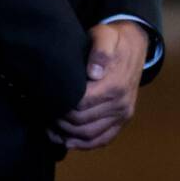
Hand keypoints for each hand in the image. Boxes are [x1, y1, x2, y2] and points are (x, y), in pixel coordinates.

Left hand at [47, 20, 147, 150]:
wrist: (135, 46)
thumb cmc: (114, 40)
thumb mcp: (105, 35)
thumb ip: (100, 50)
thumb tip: (93, 72)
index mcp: (114, 86)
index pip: (81, 105)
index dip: (61, 107)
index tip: (46, 102)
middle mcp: (120, 104)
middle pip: (83, 123)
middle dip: (60, 122)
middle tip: (44, 114)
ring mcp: (123, 114)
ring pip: (91, 136)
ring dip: (68, 137)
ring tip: (50, 129)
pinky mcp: (123, 119)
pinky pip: (104, 139)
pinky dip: (84, 145)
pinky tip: (67, 141)